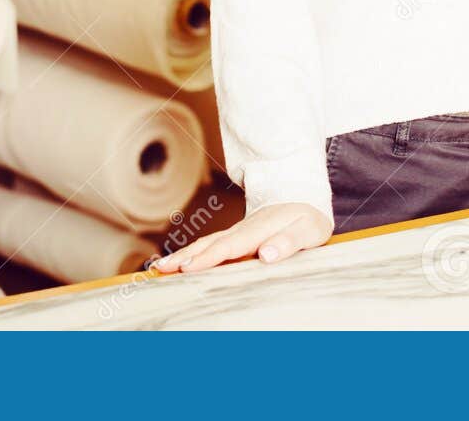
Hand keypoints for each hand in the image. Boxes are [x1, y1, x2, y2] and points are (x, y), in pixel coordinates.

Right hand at [149, 202, 332, 274]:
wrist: (302, 198)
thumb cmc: (307, 219)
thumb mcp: (309, 230)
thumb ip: (289, 241)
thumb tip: (266, 255)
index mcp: (260, 228)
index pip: (231, 245)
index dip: (209, 257)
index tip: (188, 268)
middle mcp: (244, 229)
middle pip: (211, 243)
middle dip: (186, 257)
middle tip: (162, 270)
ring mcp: (237, 232)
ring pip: (206, 243)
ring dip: (184, 255)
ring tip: (160, 268)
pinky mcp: (235, 237)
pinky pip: (211, 245)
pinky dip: (192, 254)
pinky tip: (177, 265)